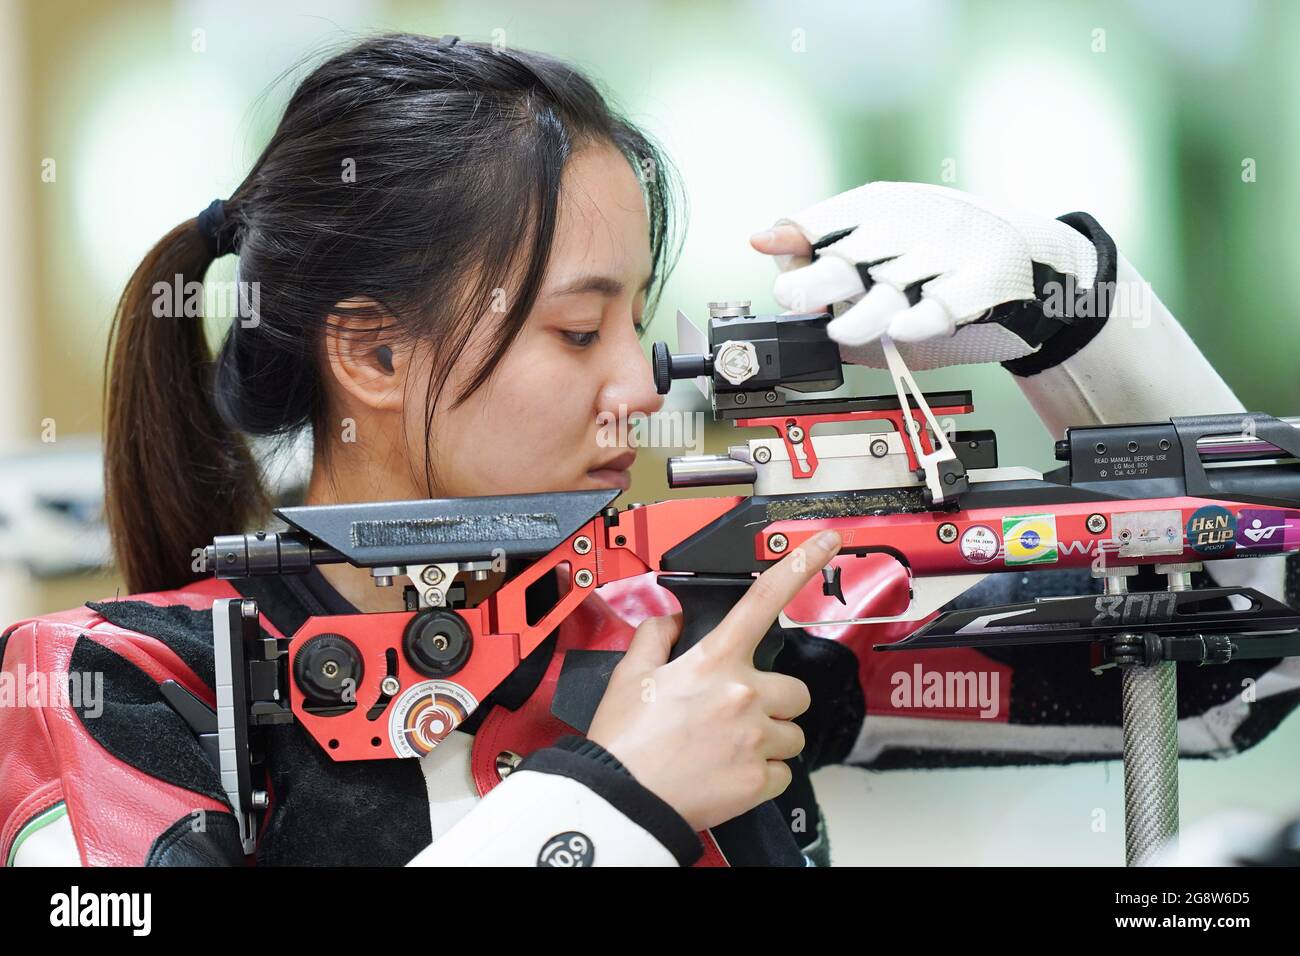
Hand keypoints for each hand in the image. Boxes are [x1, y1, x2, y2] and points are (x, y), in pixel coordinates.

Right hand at [587, 530, 841, 831]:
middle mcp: (743, 694)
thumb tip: (675, 622)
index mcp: (714, 660)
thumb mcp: (629, 674)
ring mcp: (755, 737)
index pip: (764, 599)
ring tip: (727, 748)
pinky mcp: (759, 779)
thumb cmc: (623, 742)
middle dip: (773, 701)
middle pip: (794, 689)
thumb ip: (657, 636)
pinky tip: (729, 772)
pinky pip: (783, 771)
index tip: (828, 542)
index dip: (801, 564)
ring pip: (793, 732)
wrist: (621, 800)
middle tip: (736, 715)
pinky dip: (762, 774)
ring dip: (770, 738)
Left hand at [752, 181, 1105, 369]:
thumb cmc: (944, 257)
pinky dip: (921, 319)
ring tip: (840, 331)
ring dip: (864, 314)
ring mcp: (950, 253)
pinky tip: (900, 331)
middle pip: (855, 254)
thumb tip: (767, 244)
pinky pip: (946, 303)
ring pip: (895, 287)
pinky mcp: (984, 283)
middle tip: (793, 297)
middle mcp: (914, 224)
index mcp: (884, 208)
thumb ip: (823, 250)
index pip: (830, 219)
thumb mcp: (883, 242)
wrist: (1038, 261)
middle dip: (819, 278)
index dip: (799, 239)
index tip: (774, 260)